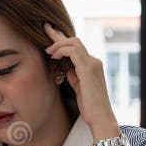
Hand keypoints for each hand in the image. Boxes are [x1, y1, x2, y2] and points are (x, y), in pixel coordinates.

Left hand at [44, 23, 120, 139]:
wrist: (101, 118)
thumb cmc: (90, 106)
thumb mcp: (79, 88)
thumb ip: (73, 76)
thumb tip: (65, 68)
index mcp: (92, 66)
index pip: (76, 48)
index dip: (62, 40)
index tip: (50, 34)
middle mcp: (94, 62)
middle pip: (75, 41)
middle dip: (58, 35)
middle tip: (45, 28)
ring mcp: (92, 64)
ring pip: (74, 43)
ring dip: (58, 44)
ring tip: (47, 50)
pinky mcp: (88, 69)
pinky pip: (73, 52)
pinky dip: (62, 51)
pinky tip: (54, 56)